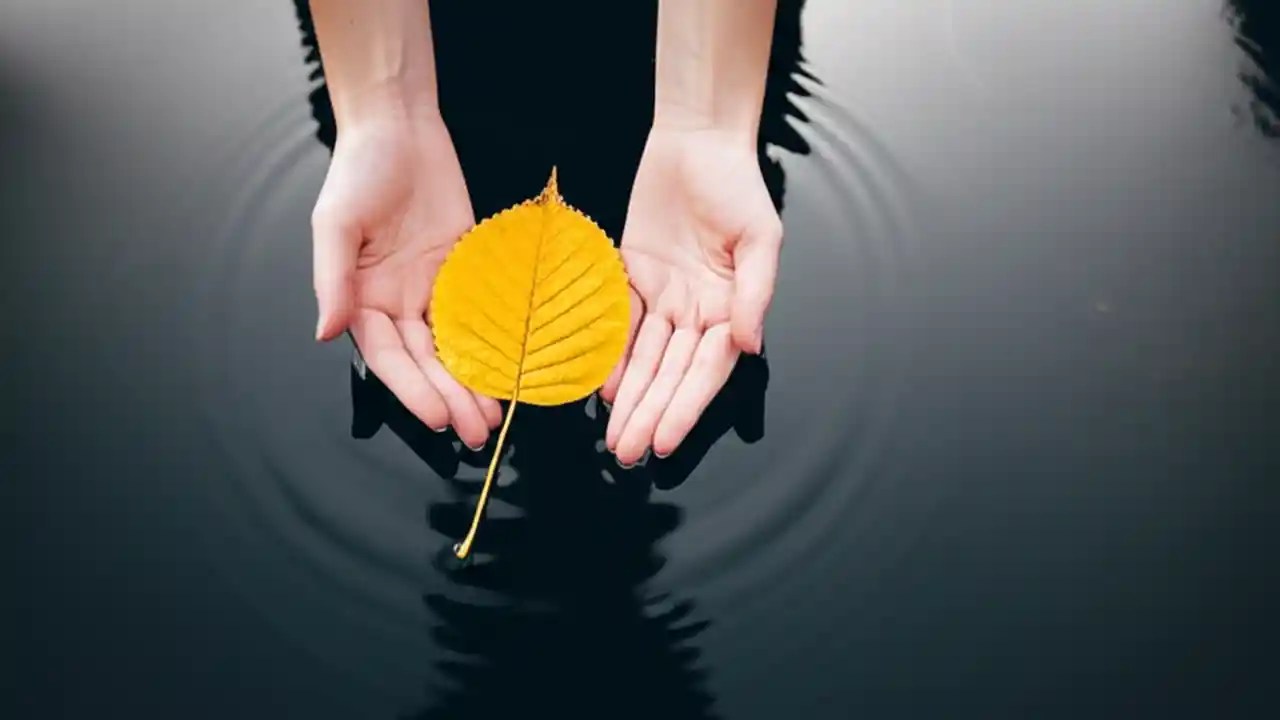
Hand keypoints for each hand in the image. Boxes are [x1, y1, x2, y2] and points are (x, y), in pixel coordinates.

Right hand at [311, 113, 500, 448]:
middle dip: (448, 398)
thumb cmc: (359, 170)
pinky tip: (510, 368)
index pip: (389, 358)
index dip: (411, 390)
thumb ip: (332, 280)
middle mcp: (397, 303)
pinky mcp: (462, 271)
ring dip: (471, 383)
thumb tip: (323, 332)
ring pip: (453, 348)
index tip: (436, 417)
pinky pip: (478, 315)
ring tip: (493, 415)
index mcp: (361, 299)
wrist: (400, 127)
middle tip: (476, 431)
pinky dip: (491, 344)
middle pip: (424, 363)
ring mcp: (431, 289)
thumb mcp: (336, 223)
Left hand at [602, 127, 782, 464]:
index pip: (705, 371)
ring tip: (612, 436)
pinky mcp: (633, 277)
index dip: (684, 407)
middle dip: (649, 415)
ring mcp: (664, 298)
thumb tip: (748, 345)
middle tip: (626, 453)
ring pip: (643, 359)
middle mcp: (697, 312)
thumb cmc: (737, 185)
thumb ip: (754, 293)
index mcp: (731, 310)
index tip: (663, 439)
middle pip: (669, 375)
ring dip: (628, 398)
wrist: (697, 140)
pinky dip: (607, 354)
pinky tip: (596, 385)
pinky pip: (618, 323)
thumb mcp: (760, 237)